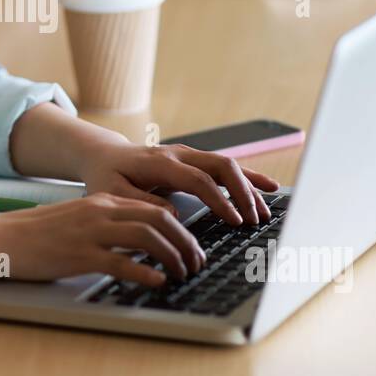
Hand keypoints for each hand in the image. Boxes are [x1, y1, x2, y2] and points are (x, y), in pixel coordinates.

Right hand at [0, 193, 206, 286]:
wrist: (2, 238)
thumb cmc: (38, 235)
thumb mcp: (79, 219)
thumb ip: (108, 225)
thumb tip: (140, 243)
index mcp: (103, 201)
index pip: (156, 208)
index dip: (182, 229)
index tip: (192, 247)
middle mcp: (101, 212)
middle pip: (160, 220)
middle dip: (186, 243)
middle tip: (197, 263)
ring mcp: (91, 233)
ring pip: (148, 238)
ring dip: (173, 257)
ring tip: (183, 275)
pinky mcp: (80, 256)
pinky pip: (122, 262)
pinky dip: (146, 273)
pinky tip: (157, 283)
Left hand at [79, 139, 278, 227]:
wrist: (105, 156)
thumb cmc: (107, 177)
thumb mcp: (112, 193)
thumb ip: (141, 202)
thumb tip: (173, 213)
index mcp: (159, 162)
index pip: (198, 180)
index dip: (219, 200)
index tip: (234, 221)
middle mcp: (179, 154)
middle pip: (220, 166)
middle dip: (242, 193)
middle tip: (254, 220)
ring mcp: (189, 154)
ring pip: (228, 165)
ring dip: (249, 188)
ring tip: (265, 212)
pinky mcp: (195, 160)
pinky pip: (226, 166)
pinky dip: (249, 176)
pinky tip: (269, 187)